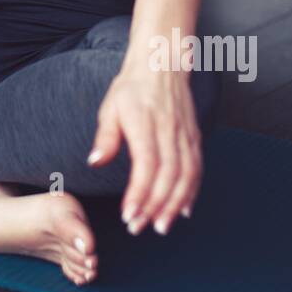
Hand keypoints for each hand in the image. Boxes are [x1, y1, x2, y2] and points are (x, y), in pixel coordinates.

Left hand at [87, 63, 202, 234]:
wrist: (162, 65)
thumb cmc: (132, 88)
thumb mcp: (111, 107)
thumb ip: (105, 136)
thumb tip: (95, 162)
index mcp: (145, 122)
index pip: (146, 163)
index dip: (139, 192)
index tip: (128, 214)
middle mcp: (170, 130)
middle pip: (168, 175)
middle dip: (154, 206)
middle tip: (138, 227)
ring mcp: (185, 135)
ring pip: (186, 176)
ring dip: (174, 205)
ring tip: (161, 226)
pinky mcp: (195, 138)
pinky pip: (197, 169)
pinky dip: (191, 192)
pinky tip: (182, 211)